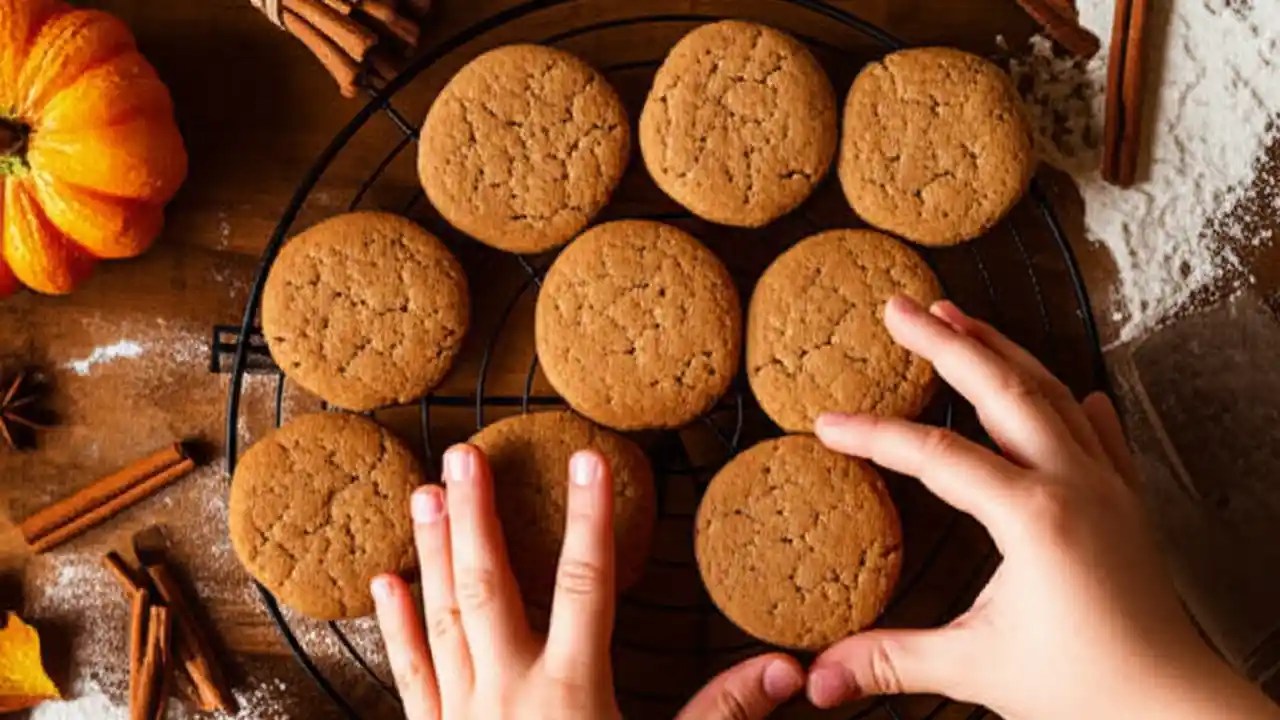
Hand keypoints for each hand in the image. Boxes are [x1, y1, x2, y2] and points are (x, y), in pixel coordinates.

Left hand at [372, 444, 804, 719]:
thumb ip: (722, 714)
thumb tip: (785, 668)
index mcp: (572, 691)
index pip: (585, 582)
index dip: (591, 518)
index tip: (590, 461)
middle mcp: (509, 691)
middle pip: (491, 584)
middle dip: (477, 514)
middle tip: (465, 453)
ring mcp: (464, 715)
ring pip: (442, 617)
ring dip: (432, 552)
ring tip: (423, 493)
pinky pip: (412, 674)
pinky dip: (397, 627)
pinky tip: (384, 584)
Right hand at [806, 296, 1279, 719]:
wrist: (1171, 706)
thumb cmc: (1084, 687)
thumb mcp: (974, 668)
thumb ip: (890, 660)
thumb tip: (820, 677)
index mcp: (1031, 513)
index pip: (935, 454)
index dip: (874, 435)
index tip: (828, 424)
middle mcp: (1072, 482)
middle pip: (1001, 387)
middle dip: (945, 341)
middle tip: (902, 307)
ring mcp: (1105, 485)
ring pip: (1050, 393)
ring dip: (1002, 351)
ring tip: (962, 319)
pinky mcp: (1125, 502)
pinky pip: (1099, 430)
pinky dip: (1072, 400)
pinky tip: (1070, 390)